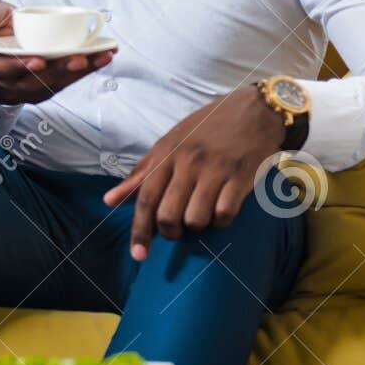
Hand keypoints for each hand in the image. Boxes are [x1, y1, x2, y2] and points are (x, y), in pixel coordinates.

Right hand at [0, 0, 114, 105]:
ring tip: (100, 56)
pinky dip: (86, 71)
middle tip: (80, 58)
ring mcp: (29, 89)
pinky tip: (102, 58)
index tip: (38, 60)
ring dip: (80, 72)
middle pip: (37, 80)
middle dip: (60, 70)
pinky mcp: (46, 89)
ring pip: (55, 83)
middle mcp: (9, 83)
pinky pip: (67, 82)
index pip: (5, 69)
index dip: (20, 67)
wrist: (0, 52)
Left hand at [102, 87, 286, 261]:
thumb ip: (141, 173)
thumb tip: (109, 200)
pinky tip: (222, 210)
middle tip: (177, 229)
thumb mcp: (169, 142)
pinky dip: (221, 221)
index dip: (140, 231)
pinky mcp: (241, 178)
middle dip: (170, 232)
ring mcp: (215, 170)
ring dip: (197, 226)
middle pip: (167, 215)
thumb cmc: (207, 127)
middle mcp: (188, 162)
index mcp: (166, 154)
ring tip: (201, 213)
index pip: (145, 199)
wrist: (254, 110)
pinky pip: (224, 215)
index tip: (138, 255)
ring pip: (195, 219)